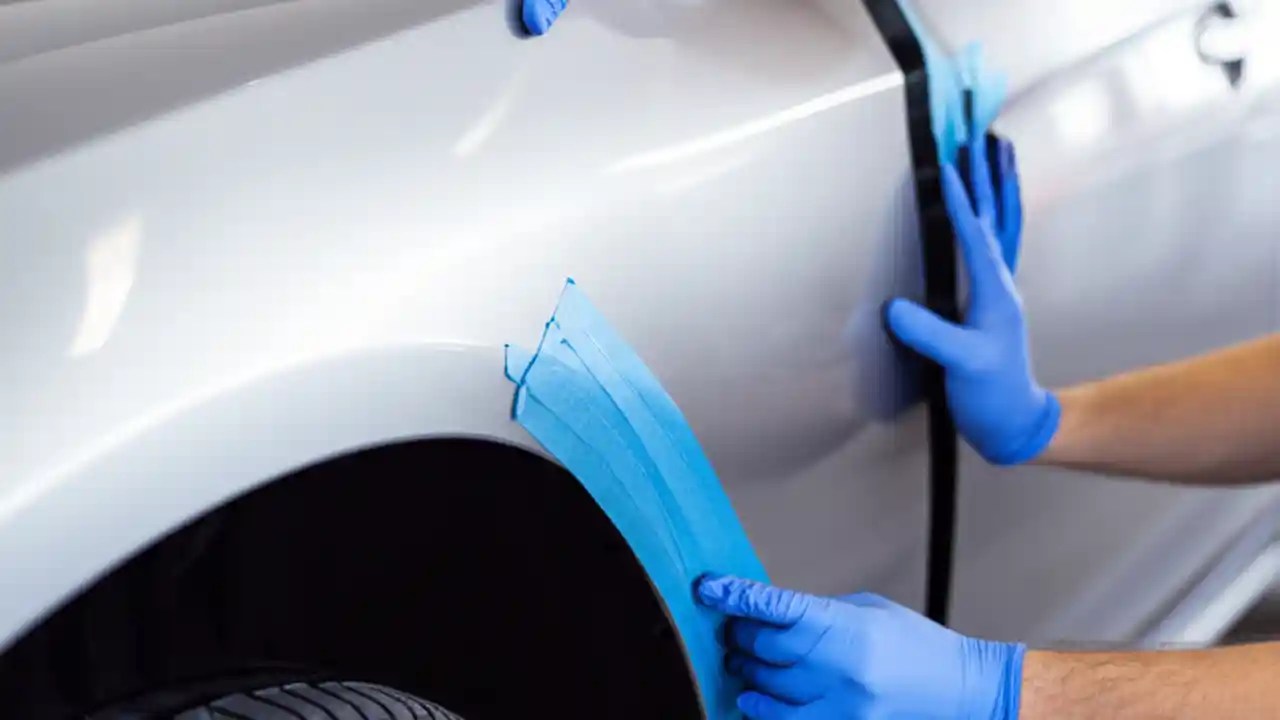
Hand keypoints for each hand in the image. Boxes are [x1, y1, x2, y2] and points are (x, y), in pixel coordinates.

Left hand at [696, 575, 1024, 719]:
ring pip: (766, 683)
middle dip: (740, 633)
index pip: (775, 605)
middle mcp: (838, 666)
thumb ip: (816, 612)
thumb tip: (769, 611)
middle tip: (731, 627)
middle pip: (763, 646)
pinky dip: (758, 707)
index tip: (708, 588)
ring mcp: (838, 702)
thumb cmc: (915, 646)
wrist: (959, 691)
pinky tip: (750, 696)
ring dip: (746, 669)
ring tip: (744, 658)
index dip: (735, 595)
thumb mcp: (866, 610)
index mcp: (845, 626)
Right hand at [886, 139, 1058, 464]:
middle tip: (981, 132)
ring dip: (1000, 183)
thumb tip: (895, 308)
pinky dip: (997, 213)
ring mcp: (1002, 288)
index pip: (975, 233)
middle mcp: (1002, 282)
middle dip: (987, 172)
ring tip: (999, 149)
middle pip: (997, 214)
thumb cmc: (991, 393)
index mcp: (994, 290)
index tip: (948, 164)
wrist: (1014, 420)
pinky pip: (1000, 242)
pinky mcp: (994, 299)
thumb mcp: (960, 364)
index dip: (960, 198)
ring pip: (1005, 222)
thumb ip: (930, 334)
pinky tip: (992, 204)